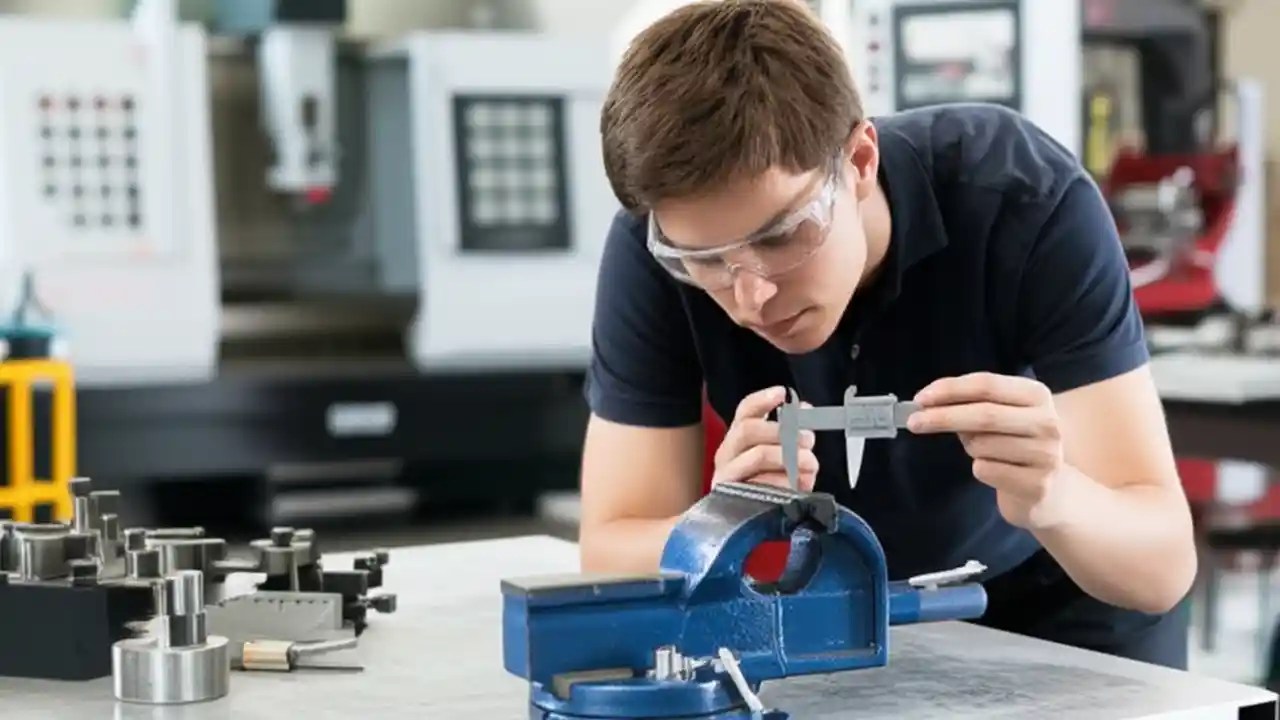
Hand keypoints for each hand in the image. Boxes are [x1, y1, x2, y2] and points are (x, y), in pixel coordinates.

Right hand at [712, 386, 818, 491]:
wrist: (743, 527)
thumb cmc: (766, 487)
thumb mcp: (780, 457)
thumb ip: (790, 433)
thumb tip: (805, 409)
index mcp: (738, 439)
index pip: (745, 411)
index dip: (762, 400)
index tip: (782, 393)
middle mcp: (727, 454)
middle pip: (749, 430)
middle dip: (783, 431)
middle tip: (809, 439)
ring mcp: (727, 477)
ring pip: (757, 455)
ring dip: (790, 456)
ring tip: (811, 464)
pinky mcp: (734, 499)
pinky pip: (763, 484)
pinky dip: (785, 482)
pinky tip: (799, 485)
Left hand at [907, 372, 1071, 529]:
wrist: (1050, 492)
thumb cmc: (1014, 446)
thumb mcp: (1000, 417)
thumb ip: (971, 406)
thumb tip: (928, 405)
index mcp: (1037, 395)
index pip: (986, 384)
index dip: (950, 389)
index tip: (921, 397)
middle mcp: (1047, 422)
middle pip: (983, 414)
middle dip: (942, 417)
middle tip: (913, 421)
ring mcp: (1046, 454)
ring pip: (981, 445)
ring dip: (969, 448)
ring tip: (985, 452)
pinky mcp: (1037, 484)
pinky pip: (986, 470)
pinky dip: (980, 469)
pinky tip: (997, 471)